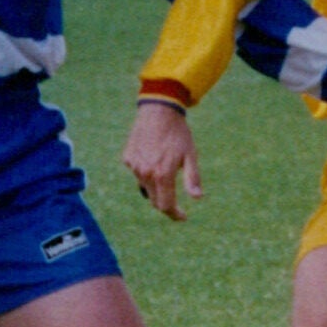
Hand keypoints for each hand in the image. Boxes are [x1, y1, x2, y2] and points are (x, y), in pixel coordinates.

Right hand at [122, 101, 201, 220]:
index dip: (175, 214)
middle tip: (177, 202)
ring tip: (165, 171)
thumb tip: (198, 198)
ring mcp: (134, 166)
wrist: (158, 110)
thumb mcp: (190, 155)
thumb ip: (193, 178)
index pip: (166, 206)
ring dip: (156, 187)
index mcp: (162, 175)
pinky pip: (138, 173)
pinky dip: (146, 172)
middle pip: (154, 201)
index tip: (183, 217)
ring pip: (145, 187)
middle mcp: (146, 174)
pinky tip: (153, 158)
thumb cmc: (178, 133)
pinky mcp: (128, 158)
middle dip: (166, 204)